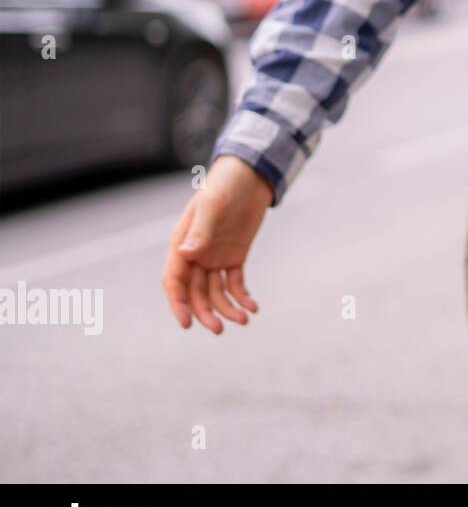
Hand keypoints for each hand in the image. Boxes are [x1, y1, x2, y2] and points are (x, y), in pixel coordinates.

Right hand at [162, 155, 271, 333]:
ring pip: (215, 292)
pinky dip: (242, 296)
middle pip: (194, 292)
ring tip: (244, 319)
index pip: (174, 280)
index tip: (187, 323)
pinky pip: (235, 283)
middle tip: (220, 329)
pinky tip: (253, 307)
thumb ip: (200, 231)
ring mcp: (214, 257)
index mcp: (181, 244)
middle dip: (205, 312)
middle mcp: (194, 255)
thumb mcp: (212, 206)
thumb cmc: (224, 186)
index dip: (178, 303)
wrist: (250, 176)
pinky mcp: (234, 257)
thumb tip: (186, 255)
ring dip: (227, 308)